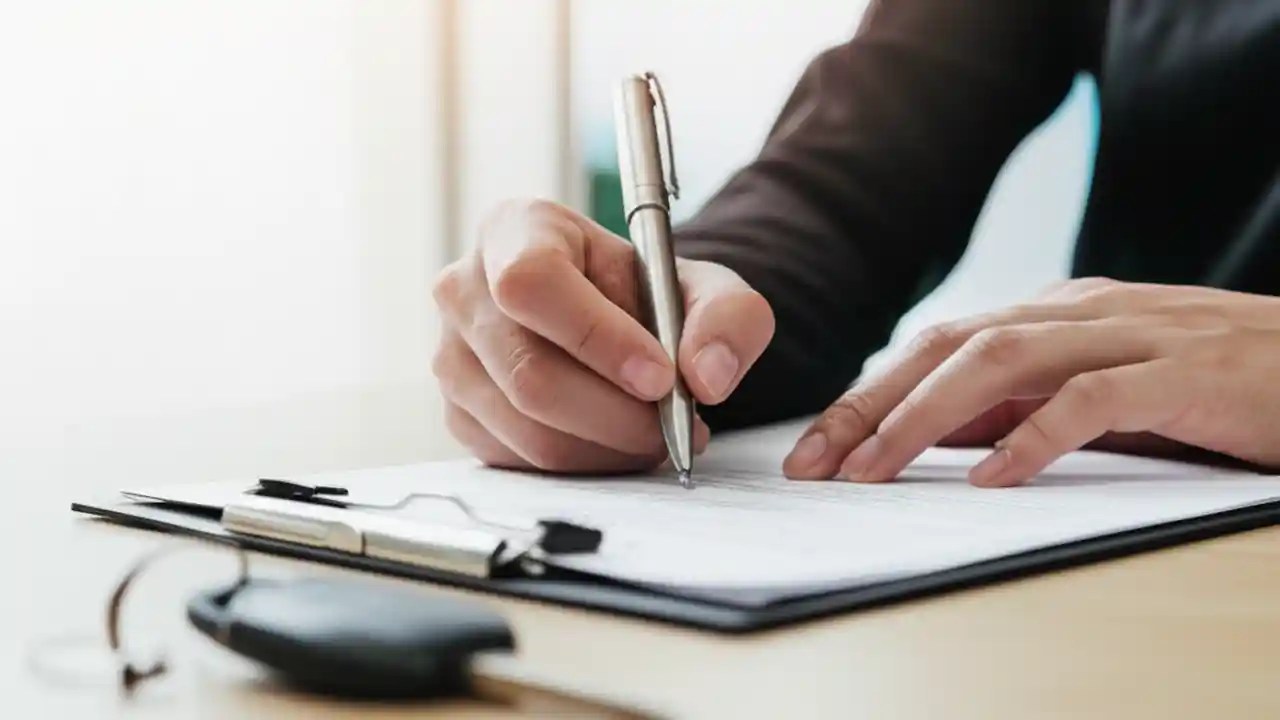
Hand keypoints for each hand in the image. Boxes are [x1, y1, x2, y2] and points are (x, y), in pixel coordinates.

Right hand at [432, 199, 774, 472]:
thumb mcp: (703, 286)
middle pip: (528, 372)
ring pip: (528, 429)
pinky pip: (521, 461)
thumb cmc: (644, 294)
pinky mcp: (459, 415)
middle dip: (616, 415)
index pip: (532, 283)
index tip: (659, 376)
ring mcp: (451, 357)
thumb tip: (707, 376)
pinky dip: (584, 465)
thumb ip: (727, 317)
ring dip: (607, 448)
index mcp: (515, 229)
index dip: (597, 337)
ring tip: (655, 435)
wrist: (611, 323)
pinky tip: (617, 443)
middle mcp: (465, 290)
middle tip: (674, 426)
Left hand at [784, 278, 1279, 486]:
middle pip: (951, 346)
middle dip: (873, 404)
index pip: (938, 346)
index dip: (868, 395)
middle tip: (817, 463)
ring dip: (925, 416)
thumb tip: (938, 436)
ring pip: (1003, 360)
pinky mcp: (1185, 372)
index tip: (814, 449)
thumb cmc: (1208, 381)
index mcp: (1055, 313)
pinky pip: (1094, 399)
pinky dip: (1036, 435)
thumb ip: (1025, 401)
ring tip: (874, 468)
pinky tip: (993, 475)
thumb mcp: (1099, 385)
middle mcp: (1080, 312)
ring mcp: (1132, 335)